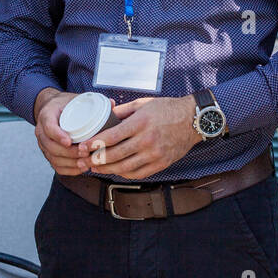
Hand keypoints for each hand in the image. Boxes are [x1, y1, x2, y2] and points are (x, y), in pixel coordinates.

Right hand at [33, 88, 90, 175]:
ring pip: (54, 158)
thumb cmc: (64, 105)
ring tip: (86, 161)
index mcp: (47, 115)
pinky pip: (56, 166)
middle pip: (51, 146)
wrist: (51, 109)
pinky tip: (81, 168)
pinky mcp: (49, 154)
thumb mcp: (74, 98)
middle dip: (69, 153)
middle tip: (85, 152)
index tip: (69, 141)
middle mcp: (42, 131)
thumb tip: (112, 103)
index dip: (58, 136)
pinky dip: (69, 169)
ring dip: (70, 163)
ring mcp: (43, 144)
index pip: (49, 127)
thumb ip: (92, 101)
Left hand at [83, 95, 198, 179]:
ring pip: (125, 167)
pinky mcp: (161, 163)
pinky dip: (124, 173)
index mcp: (140, 123)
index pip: (111, 137)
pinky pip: (138, 174)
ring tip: (96, 168)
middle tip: (85, 160)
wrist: (194, 120)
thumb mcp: (143, 104)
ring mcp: (155, 154)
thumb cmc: (167, 109)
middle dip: (96, 160)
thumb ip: (122, 111)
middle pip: (115, 155)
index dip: (94, 144)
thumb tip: (104, 116)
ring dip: (107, 169)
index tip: (82, 147)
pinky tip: (116, 170)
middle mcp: (147, 140)